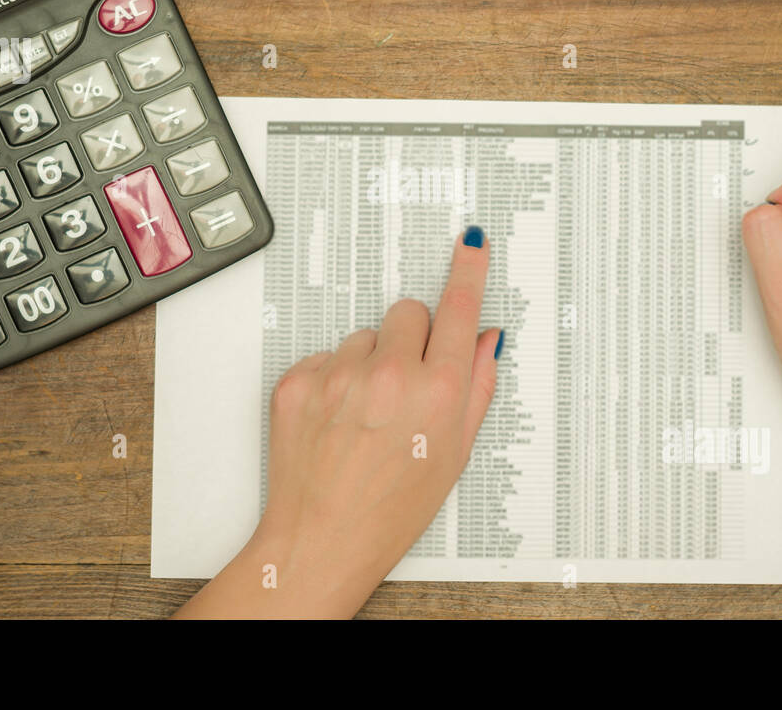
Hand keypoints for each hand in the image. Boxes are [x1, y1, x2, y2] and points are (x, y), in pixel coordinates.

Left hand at [176, 226, 501, 618]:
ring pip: (363, 335)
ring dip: (369, 362)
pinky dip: (332, 380)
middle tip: (407, 380)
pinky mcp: (298, 382)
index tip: (471, 242)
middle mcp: (389, 375)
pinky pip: (324, 356)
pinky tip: (336, 419)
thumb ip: (475, 387)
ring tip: (365, 414)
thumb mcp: (454, 453)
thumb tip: (483, 340)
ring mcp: (339, 375)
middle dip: (412, 336)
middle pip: (408, 311)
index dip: (468, 271)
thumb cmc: (391, 508)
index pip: (459, 308)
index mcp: (437, 391)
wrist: (322, 539)